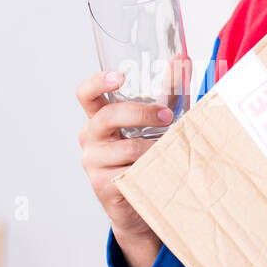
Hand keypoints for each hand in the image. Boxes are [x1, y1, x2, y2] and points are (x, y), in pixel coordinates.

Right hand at [76, 69, 171, 243]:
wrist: (142, 206)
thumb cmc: (148, 158)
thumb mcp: (155, 124)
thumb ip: (166, 94)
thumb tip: (180, 60)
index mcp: (99, 119)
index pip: (86, 94)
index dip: (99, 82)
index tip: (120, 76)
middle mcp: (90, 138)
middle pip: (108, 116)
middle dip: (141, 113)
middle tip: (166, 117)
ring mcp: (93, 162)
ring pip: (128, 147)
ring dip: (155, 148)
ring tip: (171, 152)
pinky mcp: (103, 185)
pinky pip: (132, 171)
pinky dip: (152, 169)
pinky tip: (160, 171)